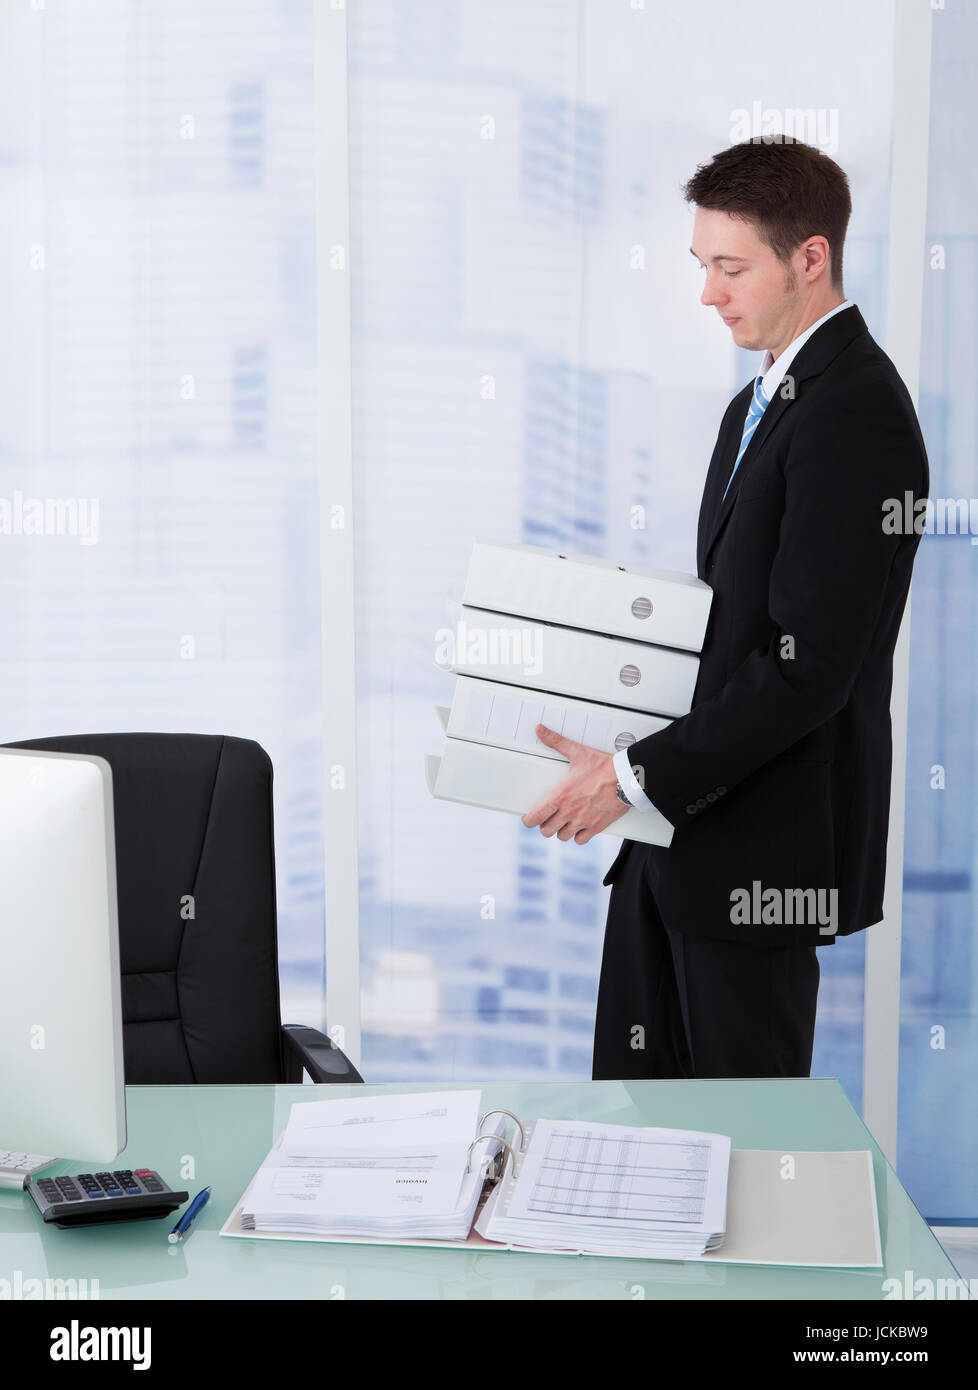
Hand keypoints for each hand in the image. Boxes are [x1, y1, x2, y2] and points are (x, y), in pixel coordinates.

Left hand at [521, 725, 628, 844]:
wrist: (627, 778)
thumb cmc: (603, 766)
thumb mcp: (577, 752)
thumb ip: (556, 741)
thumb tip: (541, 730)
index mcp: (561, 796)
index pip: (535, 817)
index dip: (529, 820)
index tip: (529, 818)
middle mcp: (569, 812)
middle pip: (547, 831)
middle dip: (545, 825)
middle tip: (549, 817)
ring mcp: (583, 821)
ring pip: (562, 837)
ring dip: (561, 831)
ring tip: (564, 822)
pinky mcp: (596, 827)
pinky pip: (580, 840)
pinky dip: (578, 836)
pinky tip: (579, 827)